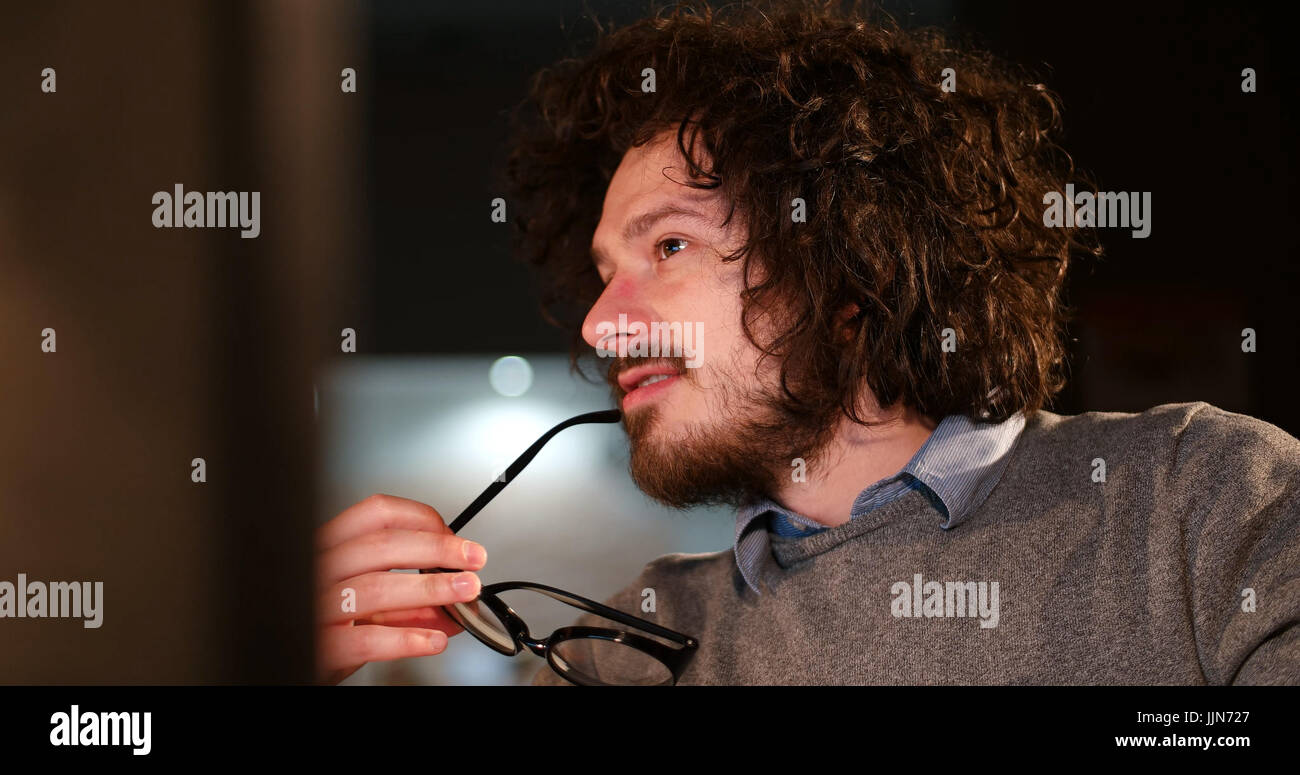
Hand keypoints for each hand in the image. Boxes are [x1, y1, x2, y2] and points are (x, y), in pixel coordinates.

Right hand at [315, 493, 486, 683]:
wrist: (296, 657)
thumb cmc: (328, 622)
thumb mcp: (367, 602)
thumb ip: (410, 600)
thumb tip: (459, 600)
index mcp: (332, 546)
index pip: (378, 513)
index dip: (421, 519)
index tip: (453, 534)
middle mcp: (321, 569)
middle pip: (382, 545)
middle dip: (437, 549)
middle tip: (473, 559)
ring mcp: (318, 607)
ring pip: (376, 588)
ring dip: (430, 589)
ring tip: (464, 594)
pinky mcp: (323, 646)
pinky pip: (366, 639)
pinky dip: (406, 639)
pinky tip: (434, 640)